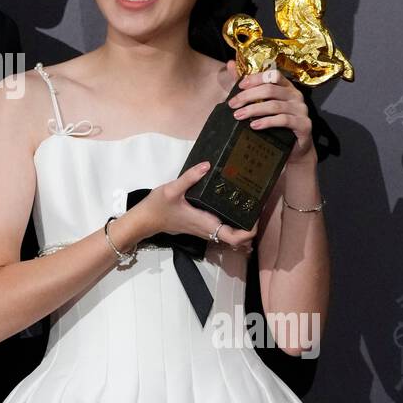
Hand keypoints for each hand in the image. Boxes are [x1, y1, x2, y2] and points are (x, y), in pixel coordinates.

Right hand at [126, 160, 257, 253]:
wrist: (144, 220)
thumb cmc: (157, 207)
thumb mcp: (171, 190)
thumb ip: (190, 178)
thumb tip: (207, 165)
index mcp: (204, 223)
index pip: (233, 237)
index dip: (248, 232)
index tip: (256, 218)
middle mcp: (207, 229)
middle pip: (236, 237)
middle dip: (250, 227)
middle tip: (257, 208)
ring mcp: (204, 229)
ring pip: (229, 234)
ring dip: (242, 225)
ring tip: (250, 206)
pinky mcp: (200, 225)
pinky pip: (221, 228)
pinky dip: (232, 222)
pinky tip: (233, 206)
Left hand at [225, 60, 314, 166]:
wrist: (295, 148)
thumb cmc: (276, 124)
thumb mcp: (262, 103)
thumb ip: (247, 85)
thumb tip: (231, 64)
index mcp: (287, 87)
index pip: (273, 75)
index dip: (256, 78)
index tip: (239, 86)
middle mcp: (296, 96)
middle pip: (270, 90)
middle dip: (248, 96)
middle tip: (233, 105)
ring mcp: (301, 110)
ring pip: (274, 105)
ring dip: (253, 110)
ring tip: (238, 116)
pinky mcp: (303, 125)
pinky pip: (283, 120)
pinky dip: (267, 122)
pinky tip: (254, 125)